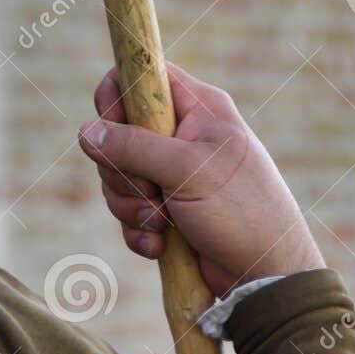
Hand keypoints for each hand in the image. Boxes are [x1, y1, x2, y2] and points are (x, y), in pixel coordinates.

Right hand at [79, 62, 324, 297]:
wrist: (267, 276)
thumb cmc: (242, 212)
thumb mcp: (187, 171)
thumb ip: (134, 147)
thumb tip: (86, 132)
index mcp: (200, 108)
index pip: (144, 77)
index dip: (118, 96)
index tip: (110, 128)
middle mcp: (186, 135)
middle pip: (121, 132)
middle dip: (122, 170)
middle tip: (149, 191)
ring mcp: (175, 173)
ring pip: (120, 174)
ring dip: (130, 205)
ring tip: (159, 225)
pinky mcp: (168, 208)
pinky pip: (130, 208)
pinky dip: (138, 230)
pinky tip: (158, 246)